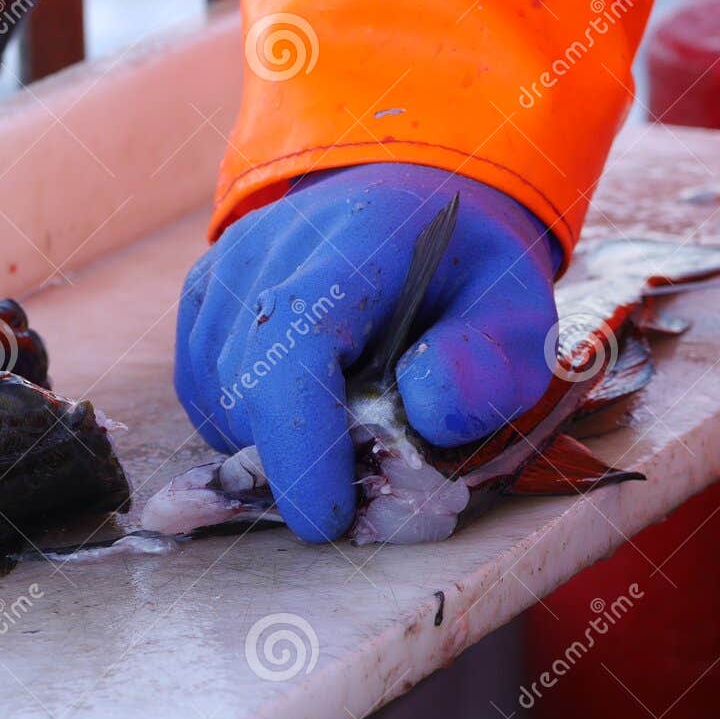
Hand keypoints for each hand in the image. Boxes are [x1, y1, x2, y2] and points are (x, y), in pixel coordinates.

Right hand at [175, 163, 558, 540]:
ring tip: (347, 431)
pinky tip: (308, 409)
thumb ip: (488, 369)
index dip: (299, 442)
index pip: (295, 347)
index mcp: (356, 242)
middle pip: (251, 390)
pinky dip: (251, 429)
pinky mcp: (202, 300)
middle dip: (302, 462)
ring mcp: (224, 271)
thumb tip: (423, 411)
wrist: (416, 201)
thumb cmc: (469, 276)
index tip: (328, 517)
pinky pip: (205, 398)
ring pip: (219, 404)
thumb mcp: (518, 318)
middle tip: (372, 476)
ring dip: (278, 449)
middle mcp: (270, 249)